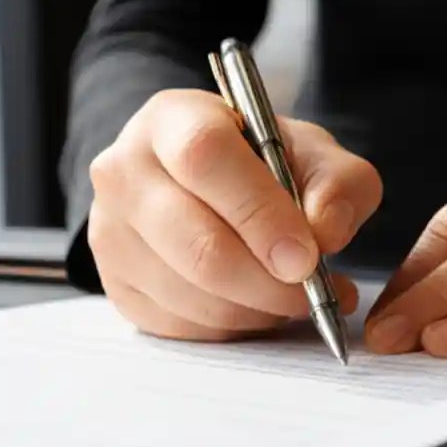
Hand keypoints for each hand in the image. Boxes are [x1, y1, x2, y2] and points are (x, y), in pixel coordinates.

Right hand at [87, 89, 382, 339]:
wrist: (195, 183)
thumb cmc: (255, 163)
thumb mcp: (310, 152)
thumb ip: (337, 184)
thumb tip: (325, 235)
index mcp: (170, 119)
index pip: (205, 157)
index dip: (260, 212)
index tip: (307, 257)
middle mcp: (124, 172)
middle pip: (197, 243)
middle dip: (268, 282)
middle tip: (313, 291)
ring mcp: (110, 232)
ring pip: (191, 294)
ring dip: (256, 310)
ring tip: (291, 295)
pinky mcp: (115, 285)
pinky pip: (180, 325)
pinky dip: (230, 327)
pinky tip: (254, 304)